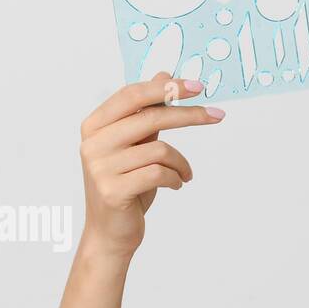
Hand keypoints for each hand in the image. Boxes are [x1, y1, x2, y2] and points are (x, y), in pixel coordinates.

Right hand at [78, 72, 222, 258]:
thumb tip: (163, 75)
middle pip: (148, 117)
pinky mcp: (113, 190)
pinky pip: (159, 174)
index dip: (165, 87)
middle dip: (187, 115)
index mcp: (94, 126)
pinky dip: (176, 178)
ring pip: (159, 149)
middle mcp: (92, 143)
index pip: (131, 96)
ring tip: (184, 174)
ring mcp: (100, 167)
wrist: (109, 232)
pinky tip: (176, 185)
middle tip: (216, 115)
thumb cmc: (124, 185)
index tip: (196, 85)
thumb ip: (146, 112)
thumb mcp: (135, 145)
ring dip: (182, 162)